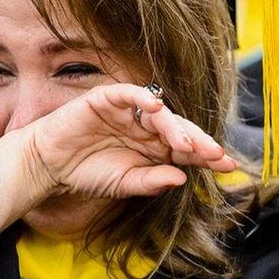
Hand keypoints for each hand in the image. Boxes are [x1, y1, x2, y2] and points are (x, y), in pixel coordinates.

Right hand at [0, 83, 235, 230]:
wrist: (50, 166)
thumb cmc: (87, 174)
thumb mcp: (125, 184)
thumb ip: (152, 182)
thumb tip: (181, 180)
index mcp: (154, 147)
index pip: (187, 149)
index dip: (207, 156)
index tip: (228, 166)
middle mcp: (146, 127)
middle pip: (180, 129)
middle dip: (199, 142)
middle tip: (215, 154)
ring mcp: (128, 111)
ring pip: (160, 113)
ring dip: (175, 127)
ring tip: (185, 144)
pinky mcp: (106, 99)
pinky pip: (129, 93)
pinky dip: (143, 98)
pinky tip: (157, 108)